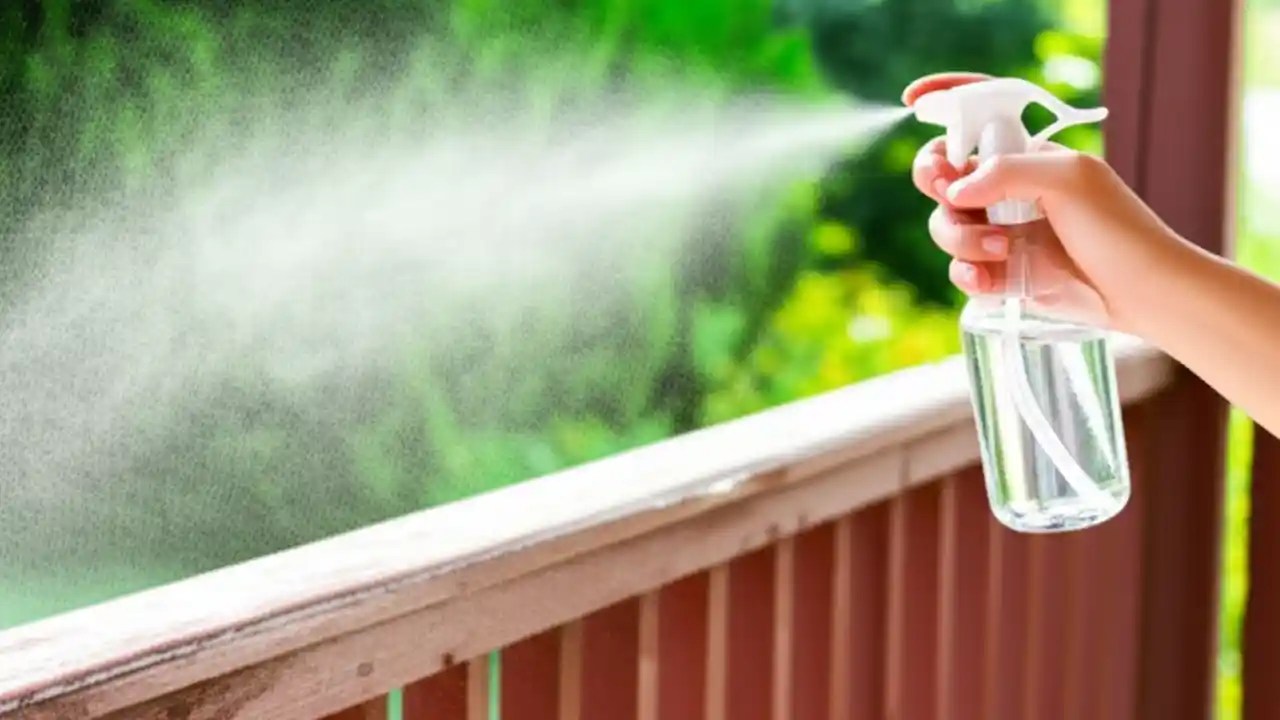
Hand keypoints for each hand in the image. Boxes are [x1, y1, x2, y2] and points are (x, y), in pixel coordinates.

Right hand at [902, 73, 1180, 331]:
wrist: (1142, 291)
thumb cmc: (1117, 229)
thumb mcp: (1069, 179)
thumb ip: (1007, 171)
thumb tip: (954, 191)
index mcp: (1023, 158)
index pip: (968, 132)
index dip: (941, 137)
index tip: (932, 148)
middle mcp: (1006, 193)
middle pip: (943, 184)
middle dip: (943, 196)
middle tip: (958, 204)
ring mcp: (1001, 234)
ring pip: (947, 229)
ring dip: (962, 241)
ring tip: (1003, 251)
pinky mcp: (1002, 274)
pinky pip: (962, 270)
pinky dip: (966, 275)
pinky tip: (986, 281)